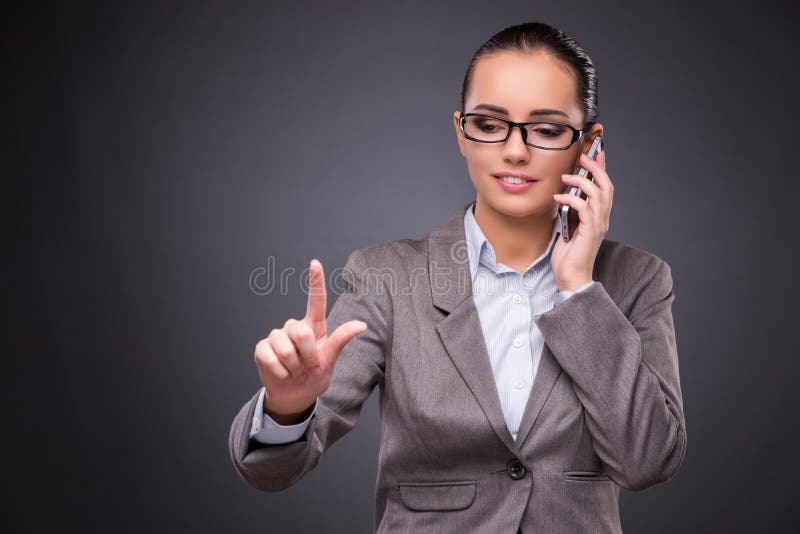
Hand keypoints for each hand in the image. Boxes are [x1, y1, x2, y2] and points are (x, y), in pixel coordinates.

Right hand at [254, 258, 367, 421]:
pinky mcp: (262, 348)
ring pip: (284, 348)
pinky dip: (279, 372)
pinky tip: (281, 373)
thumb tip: (361, 324)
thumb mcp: (330, 361)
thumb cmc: (314, 376)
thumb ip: (340, 341)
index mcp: (313, 327)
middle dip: (306, 356)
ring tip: (294, 371)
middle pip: (300, 331)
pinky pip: (269, 357)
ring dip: (293, 367)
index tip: (315, 263)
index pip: (315, 301)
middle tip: (308, 367)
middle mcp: (294, 327)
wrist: (294, 396)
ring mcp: (276, 336)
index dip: (315, 281)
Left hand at [551, 149, 612, 291]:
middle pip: (606, 186)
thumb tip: (564, 196)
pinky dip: (571, 199)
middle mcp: (603, 219)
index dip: (602, 170)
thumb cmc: (568, 256)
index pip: (605, 188)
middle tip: (583, 158)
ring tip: (566, 176)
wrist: (571, 277)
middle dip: (595, 168)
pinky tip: (559, 198)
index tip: (596, 154)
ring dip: (582, 181)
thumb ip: (571, 212)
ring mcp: (598, 225)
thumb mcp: (568, 227)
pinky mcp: (590, 231)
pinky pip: (584, 208)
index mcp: (599, 217)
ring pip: (598, 194)